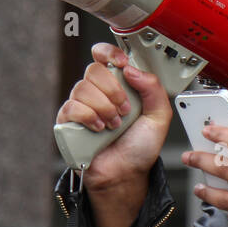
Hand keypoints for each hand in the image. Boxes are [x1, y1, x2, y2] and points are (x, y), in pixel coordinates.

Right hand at [56, 42, 173, 191]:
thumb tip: (133, 69)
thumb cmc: (140, 147)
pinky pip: (72, 106)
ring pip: (83, 88)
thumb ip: (153, 88)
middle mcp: (99, 91)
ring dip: (104, 108)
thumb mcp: (159, 116)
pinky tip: (99, 129)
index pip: (105, 55)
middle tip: (124, 109)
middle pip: (94, 69)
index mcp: (119, 85)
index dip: (110, 53)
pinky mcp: (68, 121)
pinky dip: (89, 117)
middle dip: (113, 90)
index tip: (122, 64)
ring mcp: (82, 105)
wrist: (126, 173)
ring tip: (114, 124)